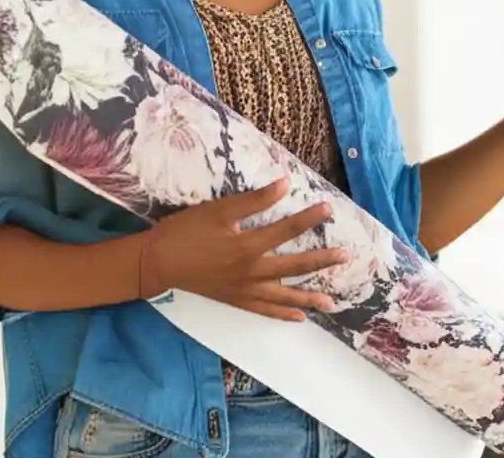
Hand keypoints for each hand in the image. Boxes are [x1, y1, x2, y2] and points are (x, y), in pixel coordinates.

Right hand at [140, 178, 349, 321]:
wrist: (159, 262)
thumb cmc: (187, 231)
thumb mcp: (218, 210)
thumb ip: (253, 200)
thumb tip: (284, 184)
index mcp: (249, 246)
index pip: (287, 230)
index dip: (309, 218)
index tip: (328, 208)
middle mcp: (252, 272)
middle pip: (294, 267)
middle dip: (321, 262)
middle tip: (344, 257)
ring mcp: (245, 290)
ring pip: (284, 296)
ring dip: (309, 298)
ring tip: (332, 304)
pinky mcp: (236, 301)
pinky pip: (265, 311)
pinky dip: (282, 315)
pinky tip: (298, 319)